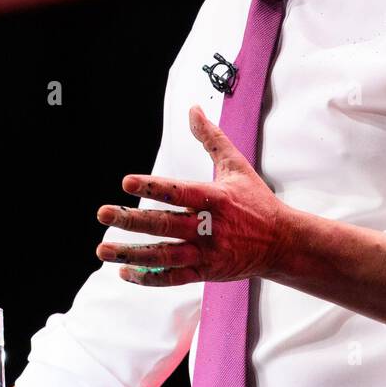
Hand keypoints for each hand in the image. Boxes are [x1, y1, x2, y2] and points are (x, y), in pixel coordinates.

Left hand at [95, 105, 292, 285]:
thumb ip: (211, 138)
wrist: (282, 243)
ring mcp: (207, 252)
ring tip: (103, 249)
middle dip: (131, 220)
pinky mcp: (207, 272)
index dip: (153, 186)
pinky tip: (124, 271)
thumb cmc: (257, 201)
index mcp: (215, 198)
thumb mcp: (237, 165)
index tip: (126, 182)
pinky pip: (173, 277)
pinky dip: (149, 276)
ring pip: (163, 255)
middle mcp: (209, 227)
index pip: (179, 192)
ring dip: (131, 253)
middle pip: (164, 224)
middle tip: (103, 213)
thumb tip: (193, 109)